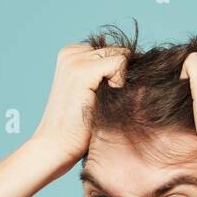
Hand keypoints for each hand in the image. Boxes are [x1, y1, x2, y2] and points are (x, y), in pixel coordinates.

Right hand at [31, 43, 127, 166]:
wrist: (57, 146)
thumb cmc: (78, 126)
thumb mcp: (92, 92)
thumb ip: (106, 74)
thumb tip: (140, 62)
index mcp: (71, 54)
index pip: (112, 50)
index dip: (119, 74)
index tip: (105, 95)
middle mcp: (71, 53)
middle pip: (118, 51)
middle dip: (122, 75)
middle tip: (104, 102)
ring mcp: (75, 60)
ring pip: (121, 55)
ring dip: (121, 80)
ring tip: (101, 102)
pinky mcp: (81, 71)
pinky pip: (119, 63)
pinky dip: (120, 83)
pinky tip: (103, 101)